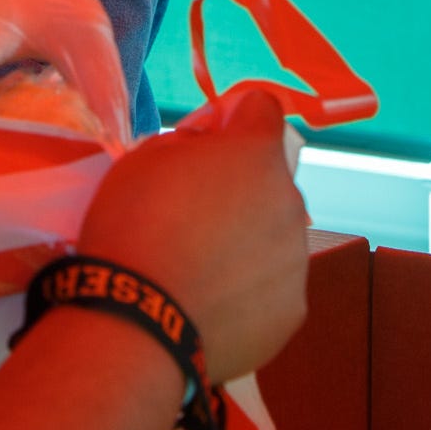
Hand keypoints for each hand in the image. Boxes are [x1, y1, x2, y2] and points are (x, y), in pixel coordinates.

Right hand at [74, 88, 309, 381]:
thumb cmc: (134, 227)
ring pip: (275, 235)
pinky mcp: (292, 309)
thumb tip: (210, 147)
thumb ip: (191, 142)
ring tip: (198, 270)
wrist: (135, 321)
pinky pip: (272, 286)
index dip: (230, 118)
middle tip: (191, 217)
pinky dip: (248, 291)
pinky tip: (210, 303)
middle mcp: (291, 201)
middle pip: (270, 179)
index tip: (201, 142)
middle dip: (240, 187)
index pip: (262, 108)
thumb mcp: (145, 158)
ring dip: (247, 240)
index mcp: (257, 154)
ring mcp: (296, 260)